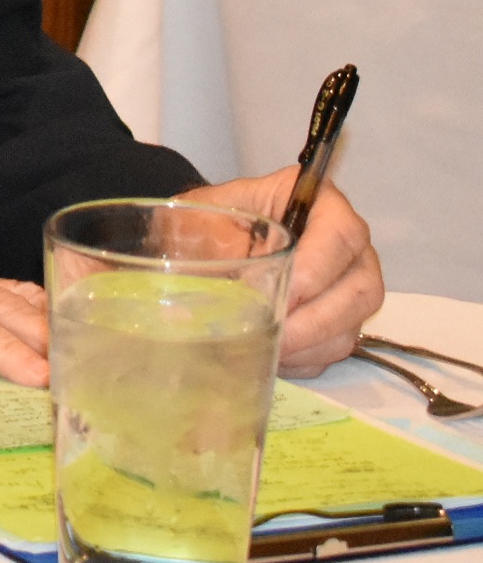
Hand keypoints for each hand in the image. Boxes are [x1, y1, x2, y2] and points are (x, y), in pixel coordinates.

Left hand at [182, 171, 383, 375]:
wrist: (202, 242)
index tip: (283, 295)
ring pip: (353, 322)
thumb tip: (239, 287)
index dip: (319, 269)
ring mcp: (348, 285)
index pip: (342, 233)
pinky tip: (274, 357)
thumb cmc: (208, 221)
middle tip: (275, 335)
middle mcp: (346, 245)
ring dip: (312, 344)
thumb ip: (222, 243)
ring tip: (269, 349)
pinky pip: (338, 346)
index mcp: (318, 204)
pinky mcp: (338, 319)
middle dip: (316, 320)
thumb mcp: (205, 219)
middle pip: (361, 287)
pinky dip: (307, 359)